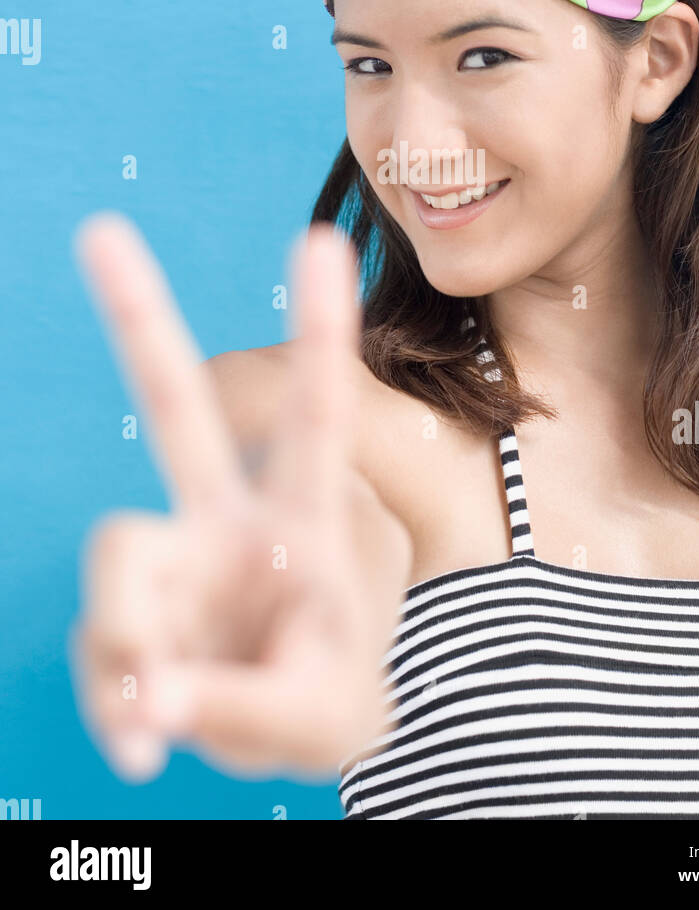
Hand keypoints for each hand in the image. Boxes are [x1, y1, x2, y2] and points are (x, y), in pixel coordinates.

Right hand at [69, 214, 411, 781]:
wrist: (283, 737)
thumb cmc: (326, 698)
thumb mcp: (324, 719)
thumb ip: (240, 706)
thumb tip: (148, 694)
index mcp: (307, 516)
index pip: (317, 415)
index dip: (319, 331)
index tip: (323, 239)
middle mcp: (229, 517)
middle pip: (176, 408)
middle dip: (138, 319)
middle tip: (100, 229)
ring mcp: (173, 559)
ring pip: (118, 553)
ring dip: (129, 639)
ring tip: (159, 718)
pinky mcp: (130, 611)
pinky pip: (103, 647)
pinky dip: (120, 705)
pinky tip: (150, 741)